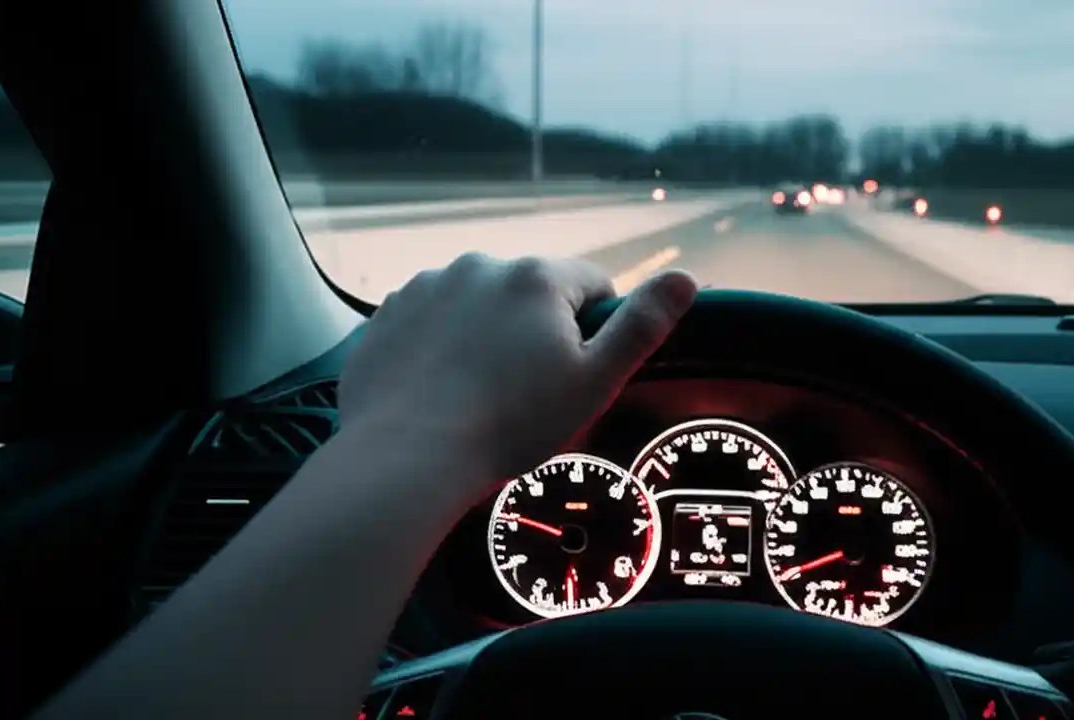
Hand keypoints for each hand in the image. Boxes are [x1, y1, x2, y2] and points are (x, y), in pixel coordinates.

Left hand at [337, 253, 696, 499]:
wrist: (404, 457)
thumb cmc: (509, 426)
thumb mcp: (594, 383)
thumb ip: (641, 326)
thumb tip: (686, 277)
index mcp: (537, 278)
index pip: (592, 284)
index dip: (595, 329)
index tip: (577, 373)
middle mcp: (480, 266)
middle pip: (530, 294)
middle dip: (536, 331)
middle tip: (526, 394)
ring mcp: (426, 287)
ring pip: (477, 306)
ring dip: (485, 336)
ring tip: (477, 396)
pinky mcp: (386, 316)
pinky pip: (429, 323)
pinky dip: (438, 348)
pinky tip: (438, 392)